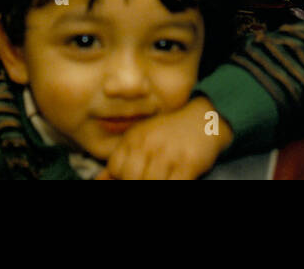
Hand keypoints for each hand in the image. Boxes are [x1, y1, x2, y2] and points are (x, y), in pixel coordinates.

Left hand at [98, 98, 231, 179]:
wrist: (205, 119)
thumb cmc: (170, 132)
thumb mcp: (143, 138)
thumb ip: (123, 159)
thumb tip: (99, 180)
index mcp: (135, 137)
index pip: (115, 167)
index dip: (121, 177)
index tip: (133, 175)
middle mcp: (149, 143)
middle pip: (131, 178)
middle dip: (136, 182)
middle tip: (149, 176)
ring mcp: (168, 153)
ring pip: (150, 183)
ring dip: (155, 183)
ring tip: (162, 176)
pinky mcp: (188, 163)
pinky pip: (174, 184)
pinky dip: (172, 184)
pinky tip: (174, 179)